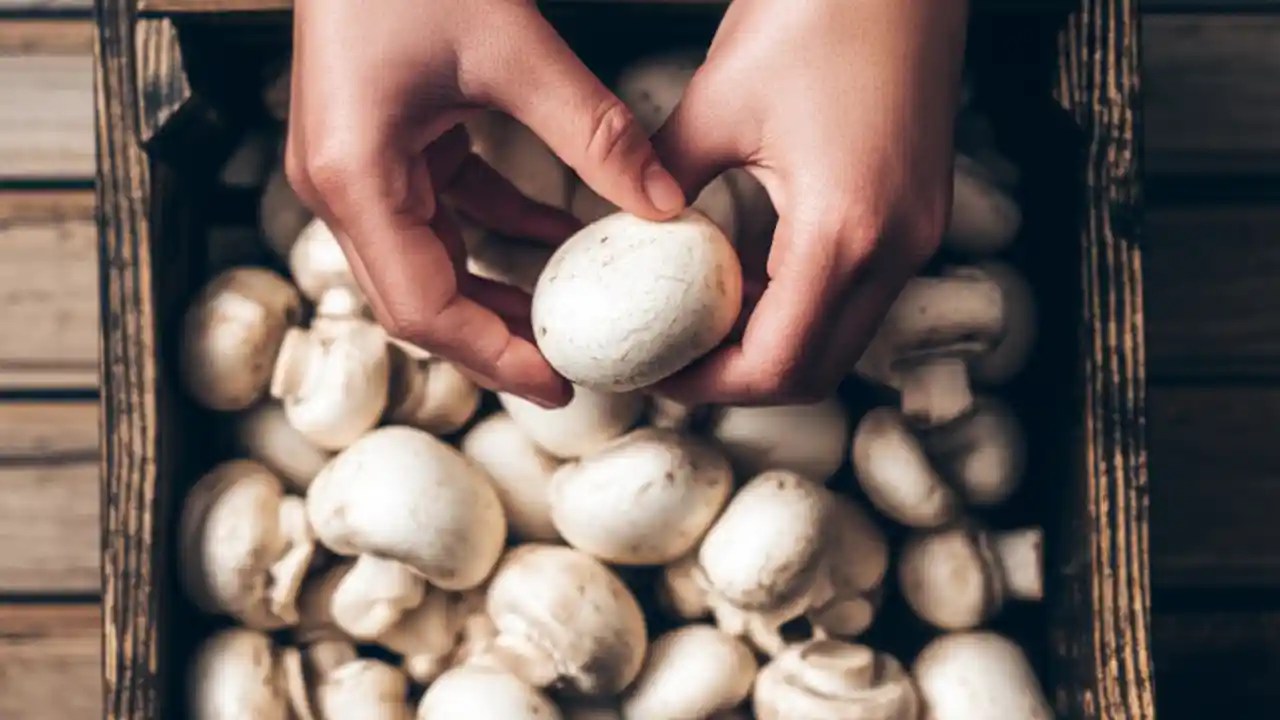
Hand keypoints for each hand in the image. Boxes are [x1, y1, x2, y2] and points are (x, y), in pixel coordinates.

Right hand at [286, 0, 686, 406]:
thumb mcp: (513, 47)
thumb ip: (593, 133)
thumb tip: (662, 205)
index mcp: (357, 179)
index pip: (423, 309)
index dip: (494, 356)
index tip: (561, 384)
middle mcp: (342, 186)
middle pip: (420, 299)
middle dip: (497, 338)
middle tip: (572, 370)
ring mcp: (356, 166)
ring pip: (432, 260)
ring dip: (499, 289)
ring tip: (571, 315)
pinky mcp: (380, 143)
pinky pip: (442, 207)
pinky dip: (499, 226)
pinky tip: (559, 236)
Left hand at [653, 0, 969, 404]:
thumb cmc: (816, 12)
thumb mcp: (717, 103)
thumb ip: (664, 182)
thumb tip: (628, 234)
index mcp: (846, 230)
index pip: (779, 364)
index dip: (709, 385)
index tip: (655, 372)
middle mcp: (896, 247)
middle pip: (815, 369)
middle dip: (738, 379)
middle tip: (672, 358)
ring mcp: (916, 233)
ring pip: (839, 336)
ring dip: (770, 341)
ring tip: (700, 318)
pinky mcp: (917, 214)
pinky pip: (856, 291)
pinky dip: (798, 301)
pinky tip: (745, 272)